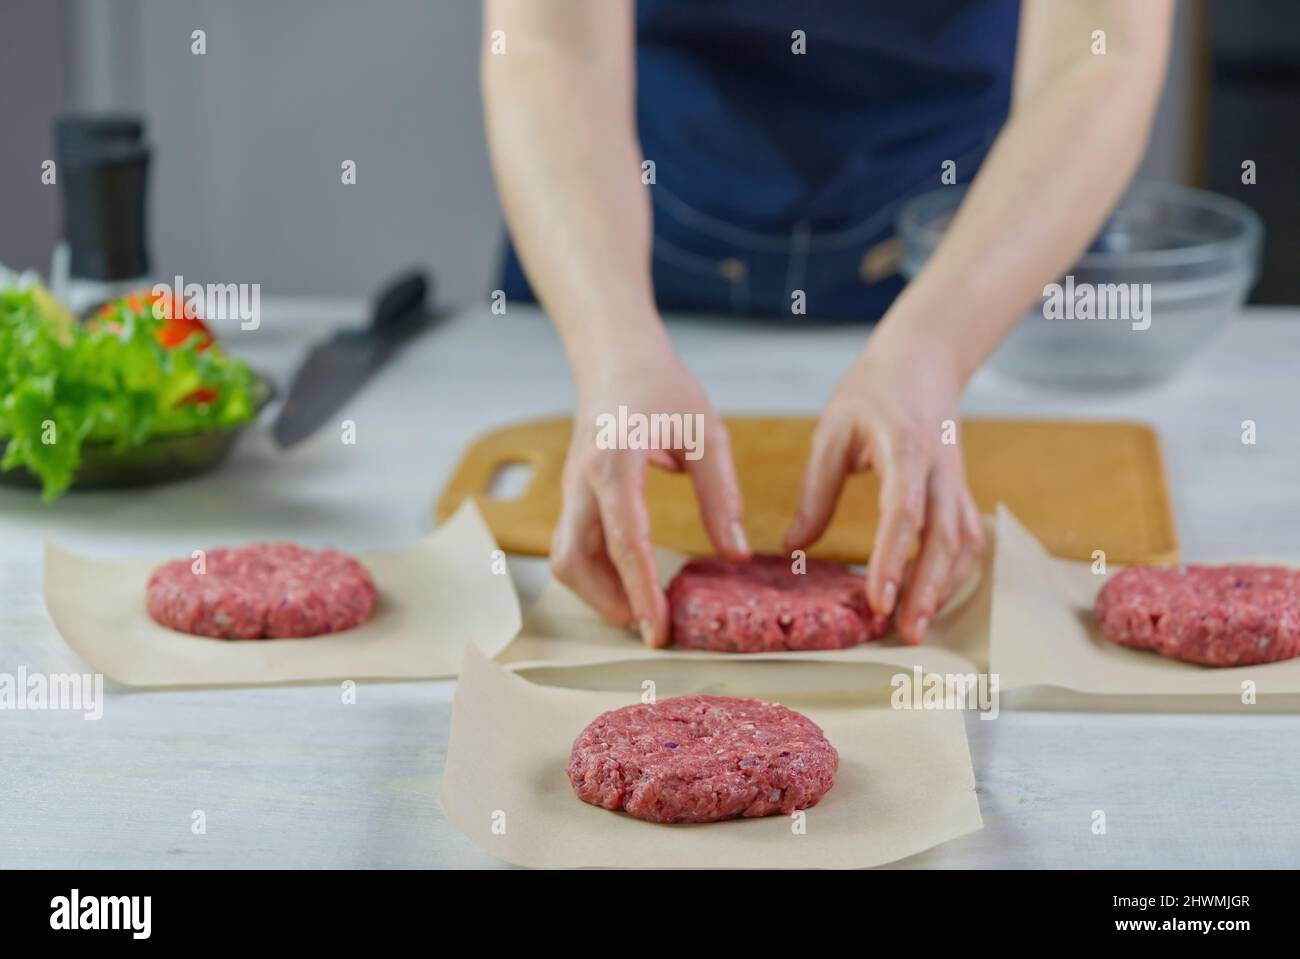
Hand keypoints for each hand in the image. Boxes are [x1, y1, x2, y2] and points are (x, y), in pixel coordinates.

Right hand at [551, 341, 749, 646]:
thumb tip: (735, 554)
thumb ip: (721, 494)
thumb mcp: (706, 434)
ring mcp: (572, 491)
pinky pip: (573, 548)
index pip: (624, 538)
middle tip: (652, 628)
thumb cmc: (663, 390)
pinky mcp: (574, 498)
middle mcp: (583, 481)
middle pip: (573, 559)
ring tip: (645, 611)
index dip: (639, 588)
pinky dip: (597, 575)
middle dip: (606, 601)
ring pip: (565, 559)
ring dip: (598, 593)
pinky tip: (632, 584)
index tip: (656, 628)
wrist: (616, 359)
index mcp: (616, 462)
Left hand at [784, 331, 983, 643]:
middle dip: (925, 589)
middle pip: (943, 538)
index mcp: (906, 449)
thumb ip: (815, 492)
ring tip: (915, 628)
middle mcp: (940, 469)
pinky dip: (953, 574)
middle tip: (904, 634)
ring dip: (943, 589)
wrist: (924, 359)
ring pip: (963, 544)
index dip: (893, 558)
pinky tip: (931, 600)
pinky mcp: (961, 492)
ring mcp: (957, 482)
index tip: (878, 598)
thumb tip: (792, 548)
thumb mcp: (832, 433)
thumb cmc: (872, 392)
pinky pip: (967, 539)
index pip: (904, 511)